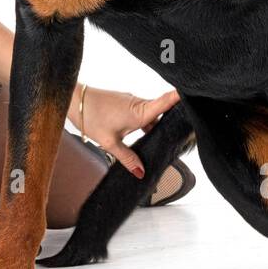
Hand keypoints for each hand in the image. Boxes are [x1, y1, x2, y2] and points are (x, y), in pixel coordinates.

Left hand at [67, 85, 181, 178]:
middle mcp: (137, 104)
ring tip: (154, 140)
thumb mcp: (109, 142)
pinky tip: (139, 135)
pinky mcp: (125, 102)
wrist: (73, 100)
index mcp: (138, 112)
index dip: (180, 98)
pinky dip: (143, 122)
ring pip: (150, 114)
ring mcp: (131, 101)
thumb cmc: (90, 118)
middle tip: (177, 136)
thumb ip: (127, 158)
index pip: (165, 102)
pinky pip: (140, 112)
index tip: (194, 96)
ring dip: (152, 125)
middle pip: (161, 112)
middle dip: (169, 122)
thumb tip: (141, 172)